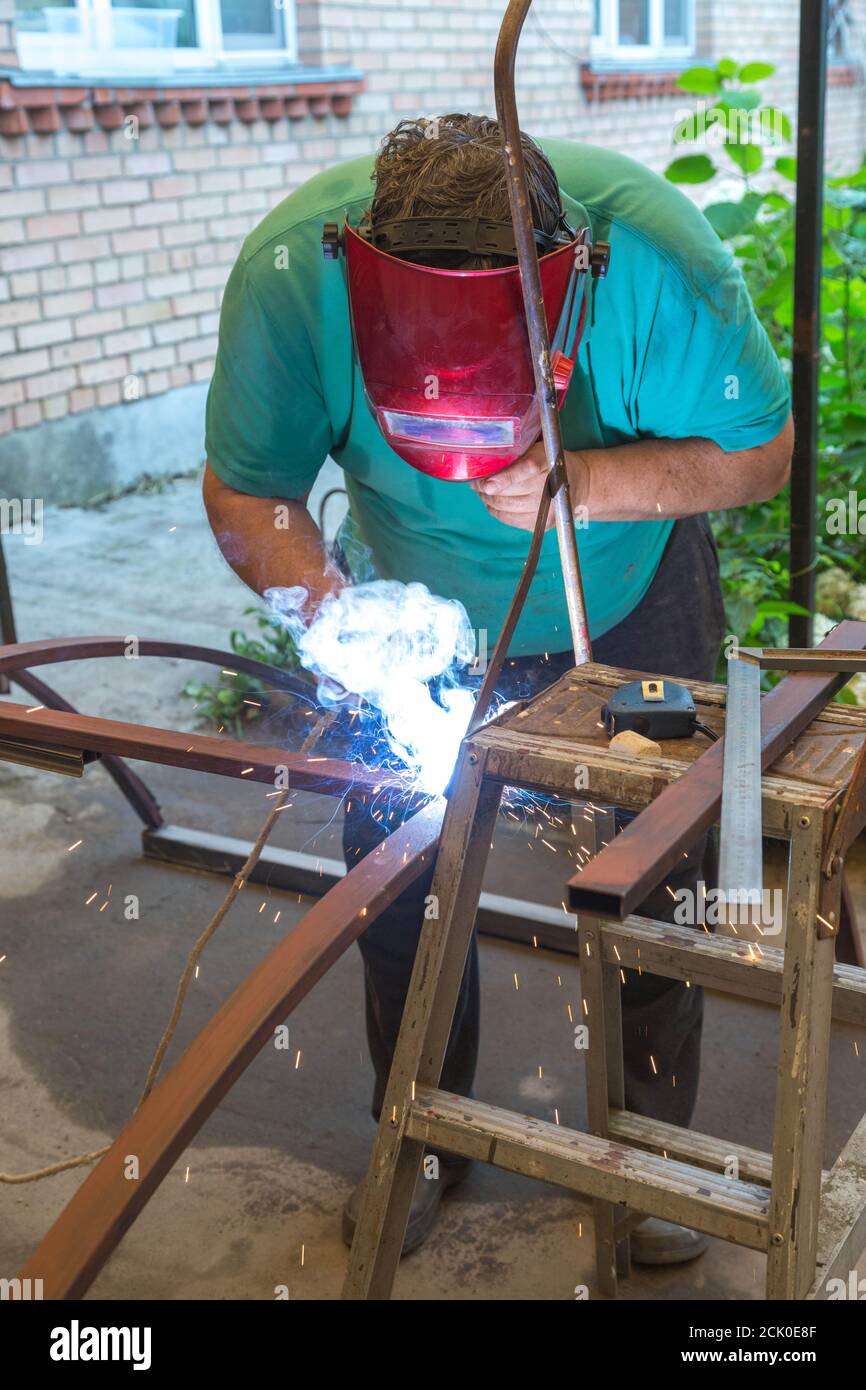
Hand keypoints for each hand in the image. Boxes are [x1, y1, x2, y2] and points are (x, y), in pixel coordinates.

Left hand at [469, 443, 589, 531]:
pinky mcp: (542, 524)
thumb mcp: (540, 449)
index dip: (505, 478)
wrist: (579, 483)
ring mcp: (546, 510)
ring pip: (506, 508)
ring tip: (482, 491)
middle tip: (475, 481)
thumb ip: (518, 453)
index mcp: (549, 463)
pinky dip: (497, 511)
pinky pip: (510, 520)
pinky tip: (492, 502)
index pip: (527, 469)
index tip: (486, 484)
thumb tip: (485, 461)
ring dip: (488, 500)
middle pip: (509, 492)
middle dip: (485, 488)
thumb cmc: (552, 462)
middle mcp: (549, 489)